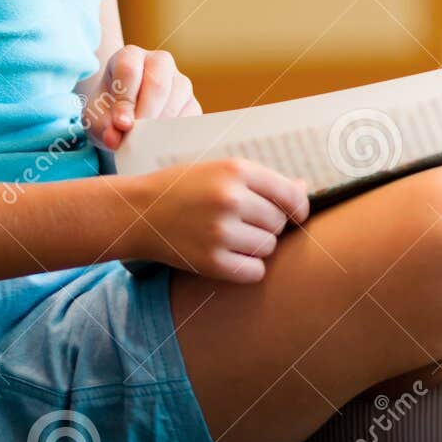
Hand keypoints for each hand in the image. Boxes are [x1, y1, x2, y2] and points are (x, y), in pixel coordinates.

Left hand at [84, 44, 200, 148]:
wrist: (124, 118)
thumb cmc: (108, 112)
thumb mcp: (96, 119)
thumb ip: (102, 127)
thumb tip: (114, 139)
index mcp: (130, 56)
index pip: (129, 70)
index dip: (125, 99)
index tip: (121, 124)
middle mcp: (158, 61)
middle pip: (158, 82)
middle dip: (146, 112)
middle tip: (136, 136)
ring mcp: (179, 80)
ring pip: (177, 97)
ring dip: (161, 124)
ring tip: (146, 141)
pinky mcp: (192, 102)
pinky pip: (191, 115)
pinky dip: (176, 132)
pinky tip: (161, 141)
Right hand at [129, 159, 310, 283]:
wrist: (137, 212)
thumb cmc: (184, 188)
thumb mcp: (220, 170)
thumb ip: (262, 181)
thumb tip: (304, 191)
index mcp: (236, 170)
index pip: (291, 195)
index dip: (299, 208)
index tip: (296, 214)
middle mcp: (231, 199)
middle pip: (280, 223)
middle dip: (269, 225)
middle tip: (244, 222)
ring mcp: (220, 231)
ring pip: (268, 247)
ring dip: (257, 246)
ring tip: (231, 236)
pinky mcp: (210, 261)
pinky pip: (254, 271)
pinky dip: (248, 268)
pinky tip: (231, 257)